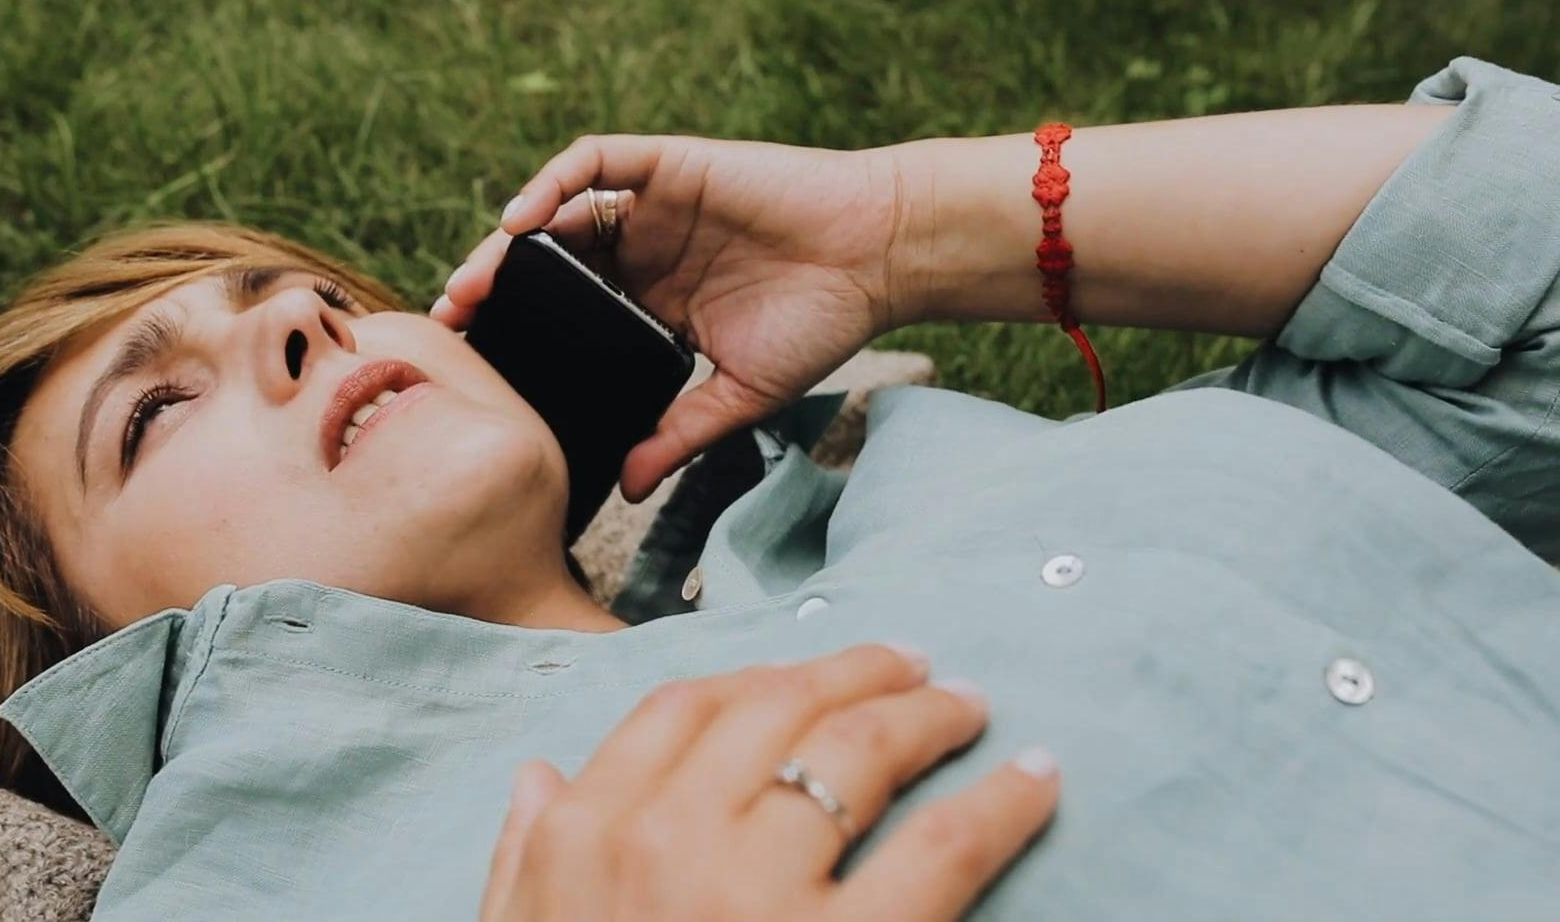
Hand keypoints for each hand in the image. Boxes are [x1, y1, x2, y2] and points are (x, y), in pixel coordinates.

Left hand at [435, 135, 906, 500]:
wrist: (877, 260)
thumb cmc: (820, 323)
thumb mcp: (739, 396)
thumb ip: (678, 435)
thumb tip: (628, 490)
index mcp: (649, 301)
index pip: (563, 312)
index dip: (517, 333)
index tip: (474, 369)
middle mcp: (641, 249)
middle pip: (544, 261)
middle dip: (492, 289)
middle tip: (450, 325)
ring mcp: (653, 205)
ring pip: (557, 210)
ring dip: (506, 241)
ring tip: (472, 282)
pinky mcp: (671, 164)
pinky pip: (598, 160)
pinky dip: (554, 181)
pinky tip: (524, 218)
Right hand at [477, 645, 1058, 921]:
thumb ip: (524, 858)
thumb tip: (539, 775)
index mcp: (586, 835)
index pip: (682, 711)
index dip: (759, 678)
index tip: (805, 676)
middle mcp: (668, 840)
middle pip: (779, 712)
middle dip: (854, 675)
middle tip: (910, 667)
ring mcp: (758, 892)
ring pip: (859, 755)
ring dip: (926, 715)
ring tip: (966, 707)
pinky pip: (943, 847)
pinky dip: (1000, 804)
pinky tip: (1035, 779)